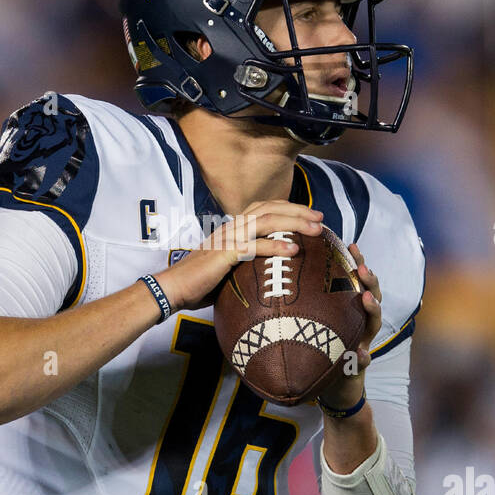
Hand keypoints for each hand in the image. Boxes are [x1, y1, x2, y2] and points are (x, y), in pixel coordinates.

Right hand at [156, 201, 323, 310]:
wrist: (173, 287)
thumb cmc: (200, 281)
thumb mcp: (228, 266)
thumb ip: (246, 261)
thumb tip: (268, 270)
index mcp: (233, 227)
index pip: (264, 208)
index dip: (289, 208)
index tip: (310, 215)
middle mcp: (232, 227)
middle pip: (270, 209)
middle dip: (298, 211)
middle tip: (321, 218)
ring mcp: (228, 238)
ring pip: (265, 221)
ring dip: (294, 223)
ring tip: (315, 230)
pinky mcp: (224, 254)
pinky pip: (254, 246)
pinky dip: (275, 245)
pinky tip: (293, 249)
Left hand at [317, 242, 382, 408]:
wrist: (328, 385)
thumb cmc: (316, 346)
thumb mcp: (308, 321)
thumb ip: (301, 302)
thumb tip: (276, 273)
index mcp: (348, 308)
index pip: (355, 280)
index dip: (356, 261)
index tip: (351, 244)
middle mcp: (360, 321)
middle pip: (372, 294)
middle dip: (370, 280)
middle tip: (362, 267)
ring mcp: (362, 341)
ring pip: (373, 323)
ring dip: (372, 309)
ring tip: (367, 298)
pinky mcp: (358, 365)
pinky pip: (363, 361)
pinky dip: (362, 358)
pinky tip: (361, 355)